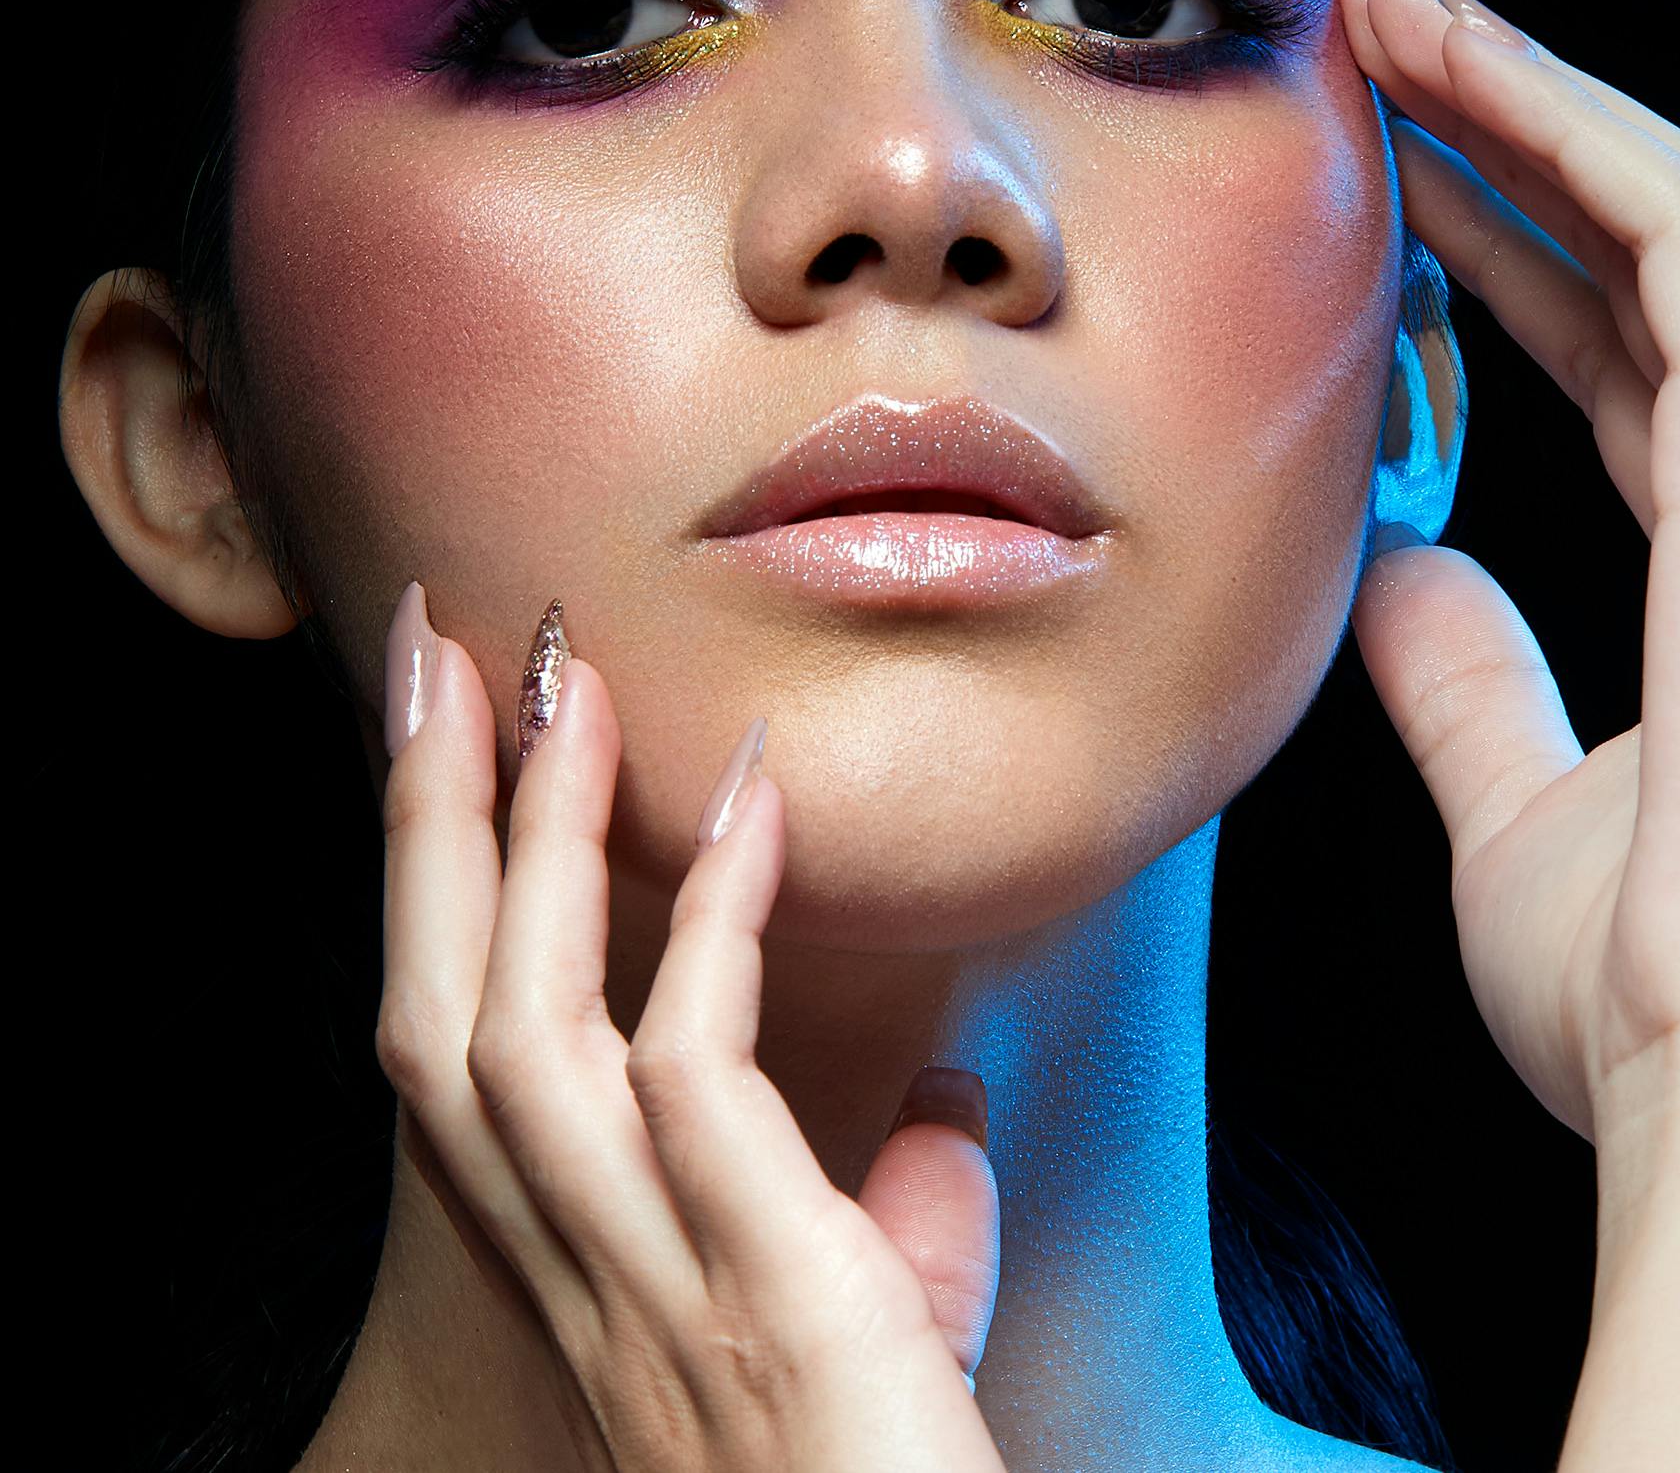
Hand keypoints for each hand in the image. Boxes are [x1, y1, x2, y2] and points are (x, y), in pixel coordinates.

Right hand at [376, 603, 1002, 1471]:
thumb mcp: (869, 1354)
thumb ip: (885, 1223)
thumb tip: (936, 1105)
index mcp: (585, 1279)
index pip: (455, 1060)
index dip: (428, 899)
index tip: (443, 740)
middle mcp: (580, 1279)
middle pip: (431, 1015)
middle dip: (421, 828)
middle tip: (440, 647)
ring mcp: (652, 1287)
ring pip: (512, 1028)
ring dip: (525, 842)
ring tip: (563, 680)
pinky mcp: (763, 1293)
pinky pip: (692, 1071)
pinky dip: (711, 920)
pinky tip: (755, 798)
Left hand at [1337, 0, 1679, 1141]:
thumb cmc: (1641, 1001)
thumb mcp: (1515, 810)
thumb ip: (1472, 689)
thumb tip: (1400, 578)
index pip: (1603, 352)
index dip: (1492, 248)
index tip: (1366, 176)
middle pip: (1625, 255)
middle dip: (1499, 129)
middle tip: (1361, 33)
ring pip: (1659, 209)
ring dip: (1519, 89)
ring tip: (1378, 1)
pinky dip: (1570, 132)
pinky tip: (1454, 56)